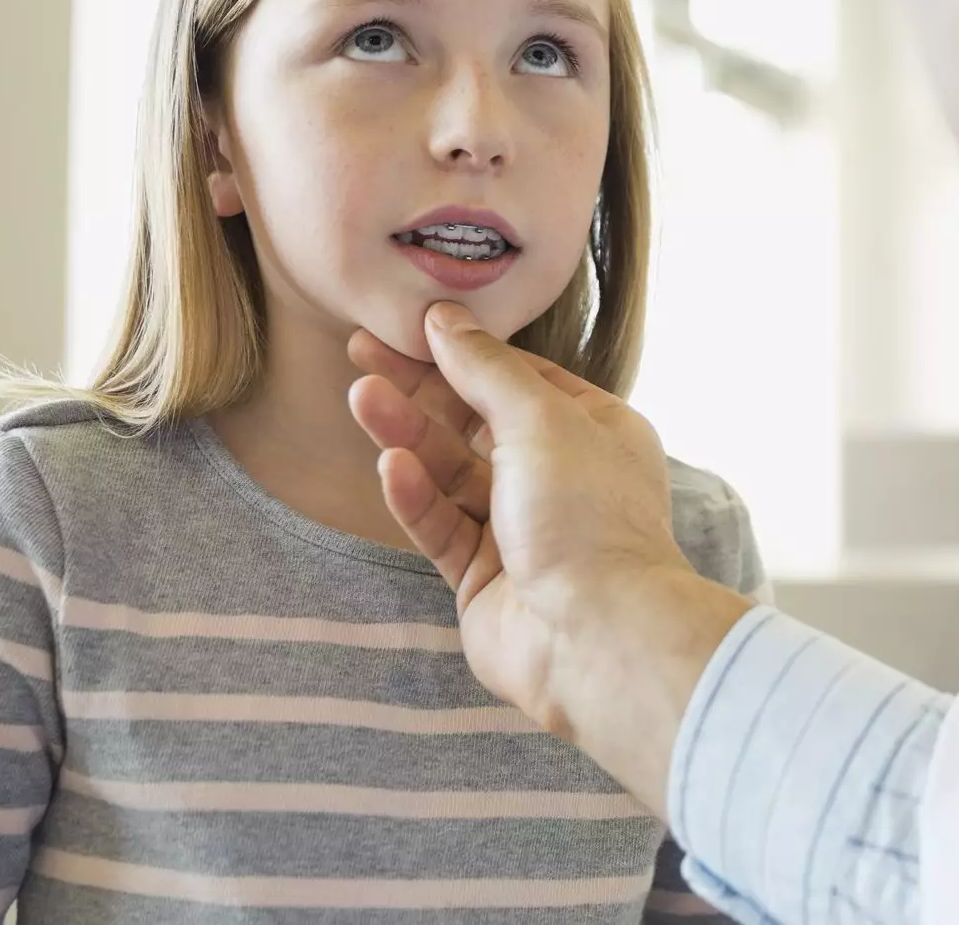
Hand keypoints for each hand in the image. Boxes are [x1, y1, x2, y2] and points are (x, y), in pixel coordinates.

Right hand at [347, 303, 753, 811]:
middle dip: (421, 388)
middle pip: (477, 422)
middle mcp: (561, 477)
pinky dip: (417, 497)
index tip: (412, 326)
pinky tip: (390, 467)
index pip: (520, 378)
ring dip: (409, 436)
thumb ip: (486, 370)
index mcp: (595, 432)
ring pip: (452, 474)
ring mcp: (521, 531)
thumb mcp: (540, 419)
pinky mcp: (485, 579)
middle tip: (360, 353)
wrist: (598, 638)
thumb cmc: (588, 518)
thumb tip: (445, 320)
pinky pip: (443, 527)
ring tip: (362, 397)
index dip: (465, 352)